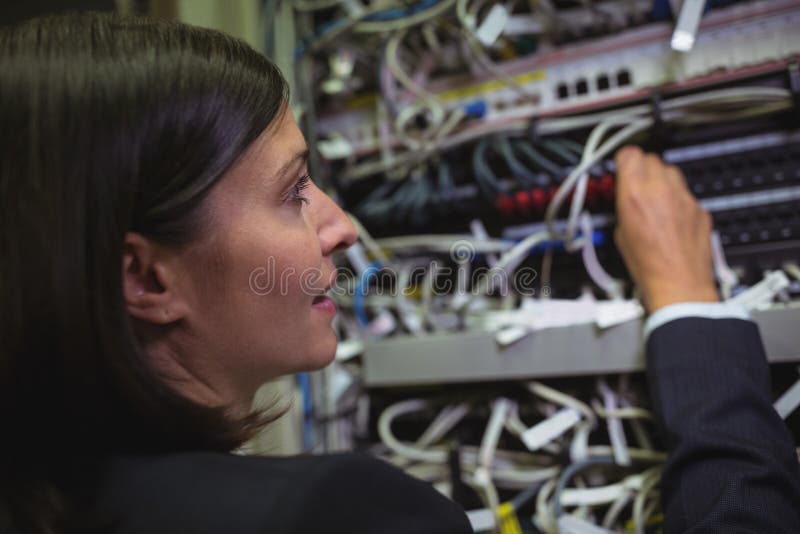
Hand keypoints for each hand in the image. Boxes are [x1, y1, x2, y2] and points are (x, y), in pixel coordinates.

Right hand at [613, 146, 717, 312]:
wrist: (679, 285)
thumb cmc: (649, 267)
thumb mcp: (620, 234)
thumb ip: (624, 208)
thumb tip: (626, 199)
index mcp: (635, 195)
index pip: (630, 154)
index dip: (623, 159)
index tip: (621, 165)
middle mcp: (661, 191)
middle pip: (651, 159)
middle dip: (641, 168)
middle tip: (636, 182)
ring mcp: (684, 198)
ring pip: (671, 171)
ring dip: (660, 179)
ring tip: (654, 198)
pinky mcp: (700, 208)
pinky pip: (685, 192)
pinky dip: (676, 198)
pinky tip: (671, 216)